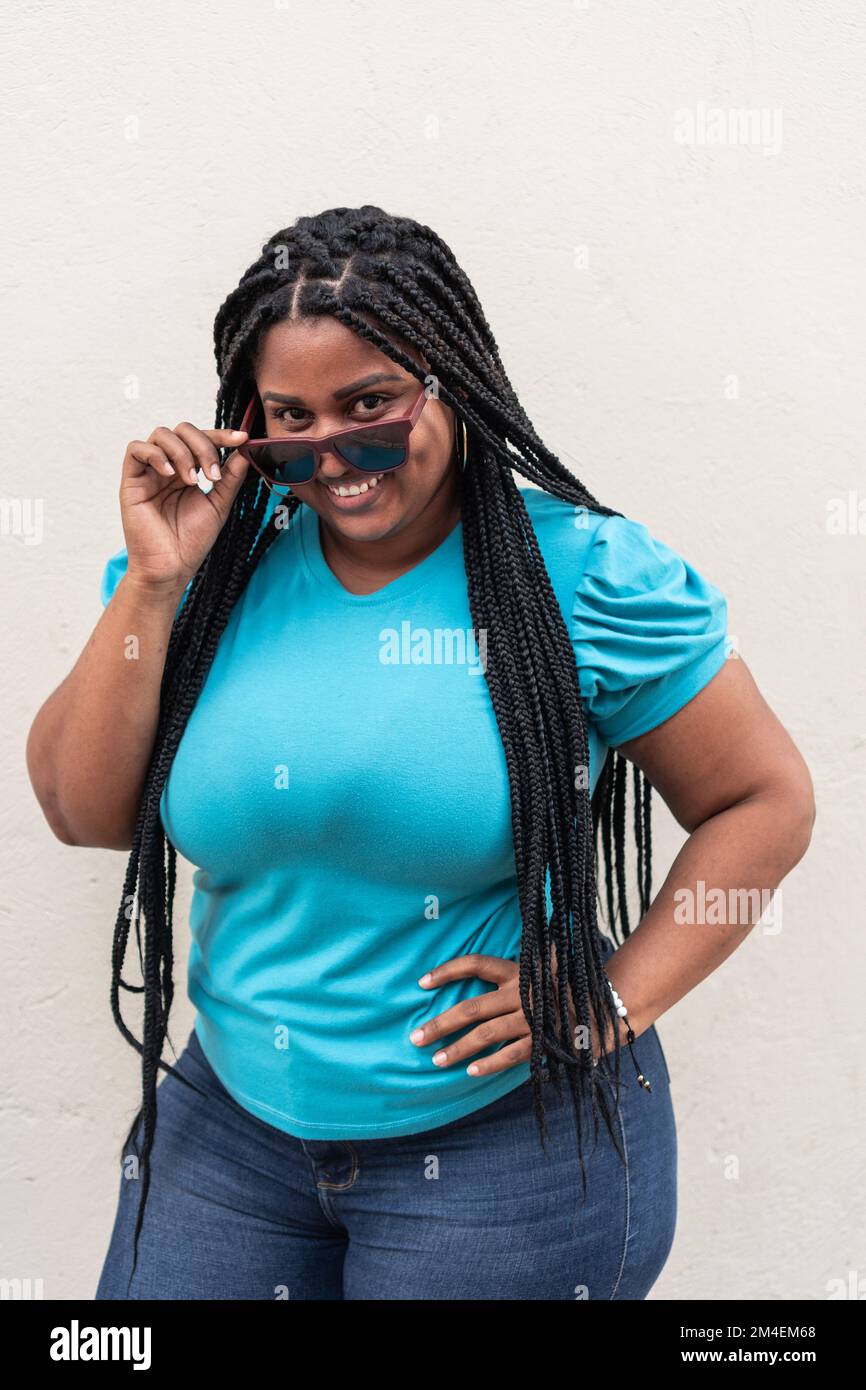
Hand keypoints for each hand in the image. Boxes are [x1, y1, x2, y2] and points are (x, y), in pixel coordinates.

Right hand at [118, 422, 251, 593]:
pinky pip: (135, 449)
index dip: (221, 435)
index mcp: (188, 471)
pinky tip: (170, 474)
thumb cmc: (191, 542)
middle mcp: (168, 467)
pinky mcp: (131, 481)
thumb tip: (245, 451)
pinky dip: (155, 455)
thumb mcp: (218, 505)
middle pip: (182, 430)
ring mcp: (149, 473)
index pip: (202, 440)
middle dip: (203, 445)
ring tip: (193, 481)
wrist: (171, 568)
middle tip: (213, 475)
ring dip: (183, 452)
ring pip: (161, 434)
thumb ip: (230, 478)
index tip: (242, 439)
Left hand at [409, 952, 620, 1077]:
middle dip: (440, 1023)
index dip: (446, 971)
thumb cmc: (571, 987)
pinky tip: (469, 1071)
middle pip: (471, 1007)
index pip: (475, 964)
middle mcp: (520, 993)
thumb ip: (521, 969)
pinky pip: (510, 1055)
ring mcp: (530, 1018)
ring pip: (485, 1034)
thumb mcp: (545, 968)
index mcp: (519, 971)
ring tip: (436, 1059)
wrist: (608, 1006)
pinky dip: (489, 1064)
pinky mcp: (543, 1041)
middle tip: (416, 1037)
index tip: (421, 981)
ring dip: (457, 1048)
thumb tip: (494, 971)